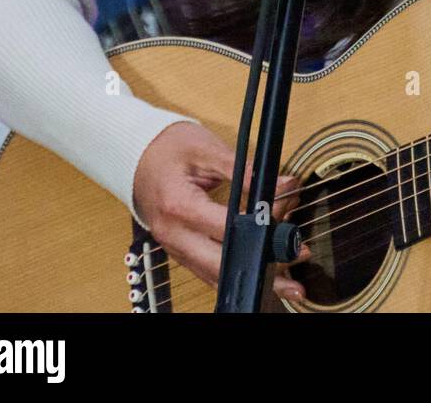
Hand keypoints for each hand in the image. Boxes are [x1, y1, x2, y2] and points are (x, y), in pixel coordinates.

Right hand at [132, 121, 308, 301]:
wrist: (136, 155)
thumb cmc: (169, 148)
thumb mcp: (208, 149)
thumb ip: (245, 170)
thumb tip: (282, 184)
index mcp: (178, 206)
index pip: (225, 227)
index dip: (260, 226)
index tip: (286, 224)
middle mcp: (174, 234)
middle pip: (219, 265)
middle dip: (259, 267)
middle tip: (294, 267)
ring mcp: (174, 247)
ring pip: (214, 275)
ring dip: (250, 276)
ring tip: (286, 281)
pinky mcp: (180, 249)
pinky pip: (207, 270)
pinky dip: (233, 272)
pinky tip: (258, 274)